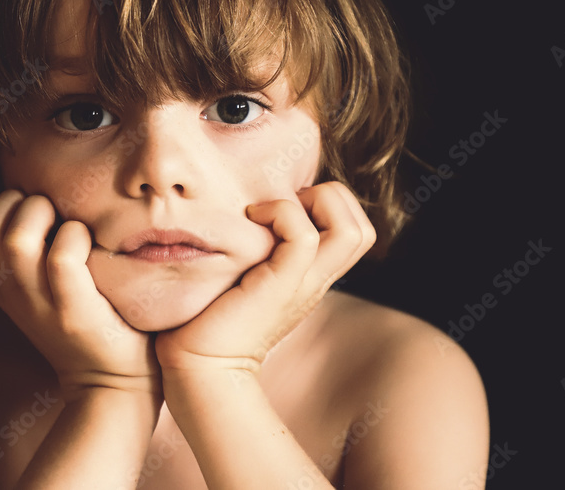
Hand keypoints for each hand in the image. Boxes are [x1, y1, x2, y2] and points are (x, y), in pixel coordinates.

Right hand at [0, 190, 160, 397]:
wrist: (114, 382)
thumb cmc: (89, 319)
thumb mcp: (44, 290)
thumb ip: (32, 253)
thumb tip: (42, 197)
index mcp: (4, 287)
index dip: (2, 210)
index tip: (38, 214)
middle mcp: (14, 295)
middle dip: (21, 204)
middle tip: (55, 215)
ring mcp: (41, 305)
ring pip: (17, 240)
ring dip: (45, 217)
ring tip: (70, 226)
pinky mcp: (75, 312)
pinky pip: (62, 258)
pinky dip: (76, 237)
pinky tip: (92, 245)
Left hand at [154, 181, 375, 375]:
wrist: (201, 366)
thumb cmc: (210, 319)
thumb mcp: (247, 277)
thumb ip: (260, 253)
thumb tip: (246, 216)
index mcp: (313, 276)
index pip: (356, 230)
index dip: (330, 204)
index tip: (285, 205)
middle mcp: (317, 280)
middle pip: (363, 229)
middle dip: (330, 197)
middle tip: (283, 204)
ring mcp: (304, 284)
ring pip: (351, 230)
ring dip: (314, 201)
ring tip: (269, 211)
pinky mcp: (281, 285)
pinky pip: (304, 236)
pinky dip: (281, 213)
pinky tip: (250, 217)